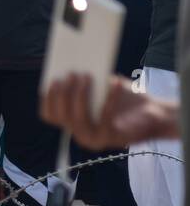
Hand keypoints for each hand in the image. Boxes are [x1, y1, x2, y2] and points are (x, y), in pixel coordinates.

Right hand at [41, 73, 178, 150]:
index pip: (50, 115)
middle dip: (62, 94)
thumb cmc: (127, 100)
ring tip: (87, 76)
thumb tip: (73, 67)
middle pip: (61, 116)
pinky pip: (105, 117)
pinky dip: (109, 98)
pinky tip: (114, 83)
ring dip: (80, 95)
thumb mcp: (102, 89)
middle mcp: (81, 134)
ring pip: (77, 118)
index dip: (48, 99)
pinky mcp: (112, 138)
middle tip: (71, 74)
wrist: (157, 115)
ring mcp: (95, 139)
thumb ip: (87, 84)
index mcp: (74, 123)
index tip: (53, 79)